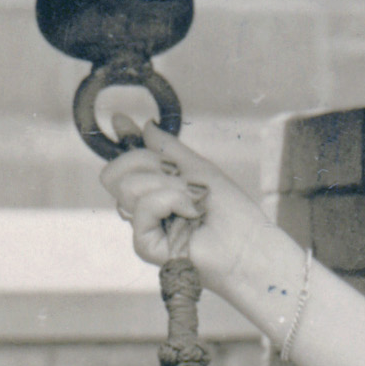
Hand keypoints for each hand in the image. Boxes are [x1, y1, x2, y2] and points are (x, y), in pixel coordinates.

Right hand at [100, 124, 261, 290]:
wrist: (247, 243)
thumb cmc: (229, 210)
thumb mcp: (198, 168)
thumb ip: (167, 148)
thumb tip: (141, 124)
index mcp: (156, 188)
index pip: (126, 161)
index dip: (123, 140)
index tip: (120, 120)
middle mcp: (144, 207)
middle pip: (117, 172)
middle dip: (148, 165)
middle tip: (182, 179)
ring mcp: (143, 227)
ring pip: (128, 187)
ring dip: (168, 186)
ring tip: (193, 202)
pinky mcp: (145, 245)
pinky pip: (143, 207)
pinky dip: (170, 202)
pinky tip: (190, 214)